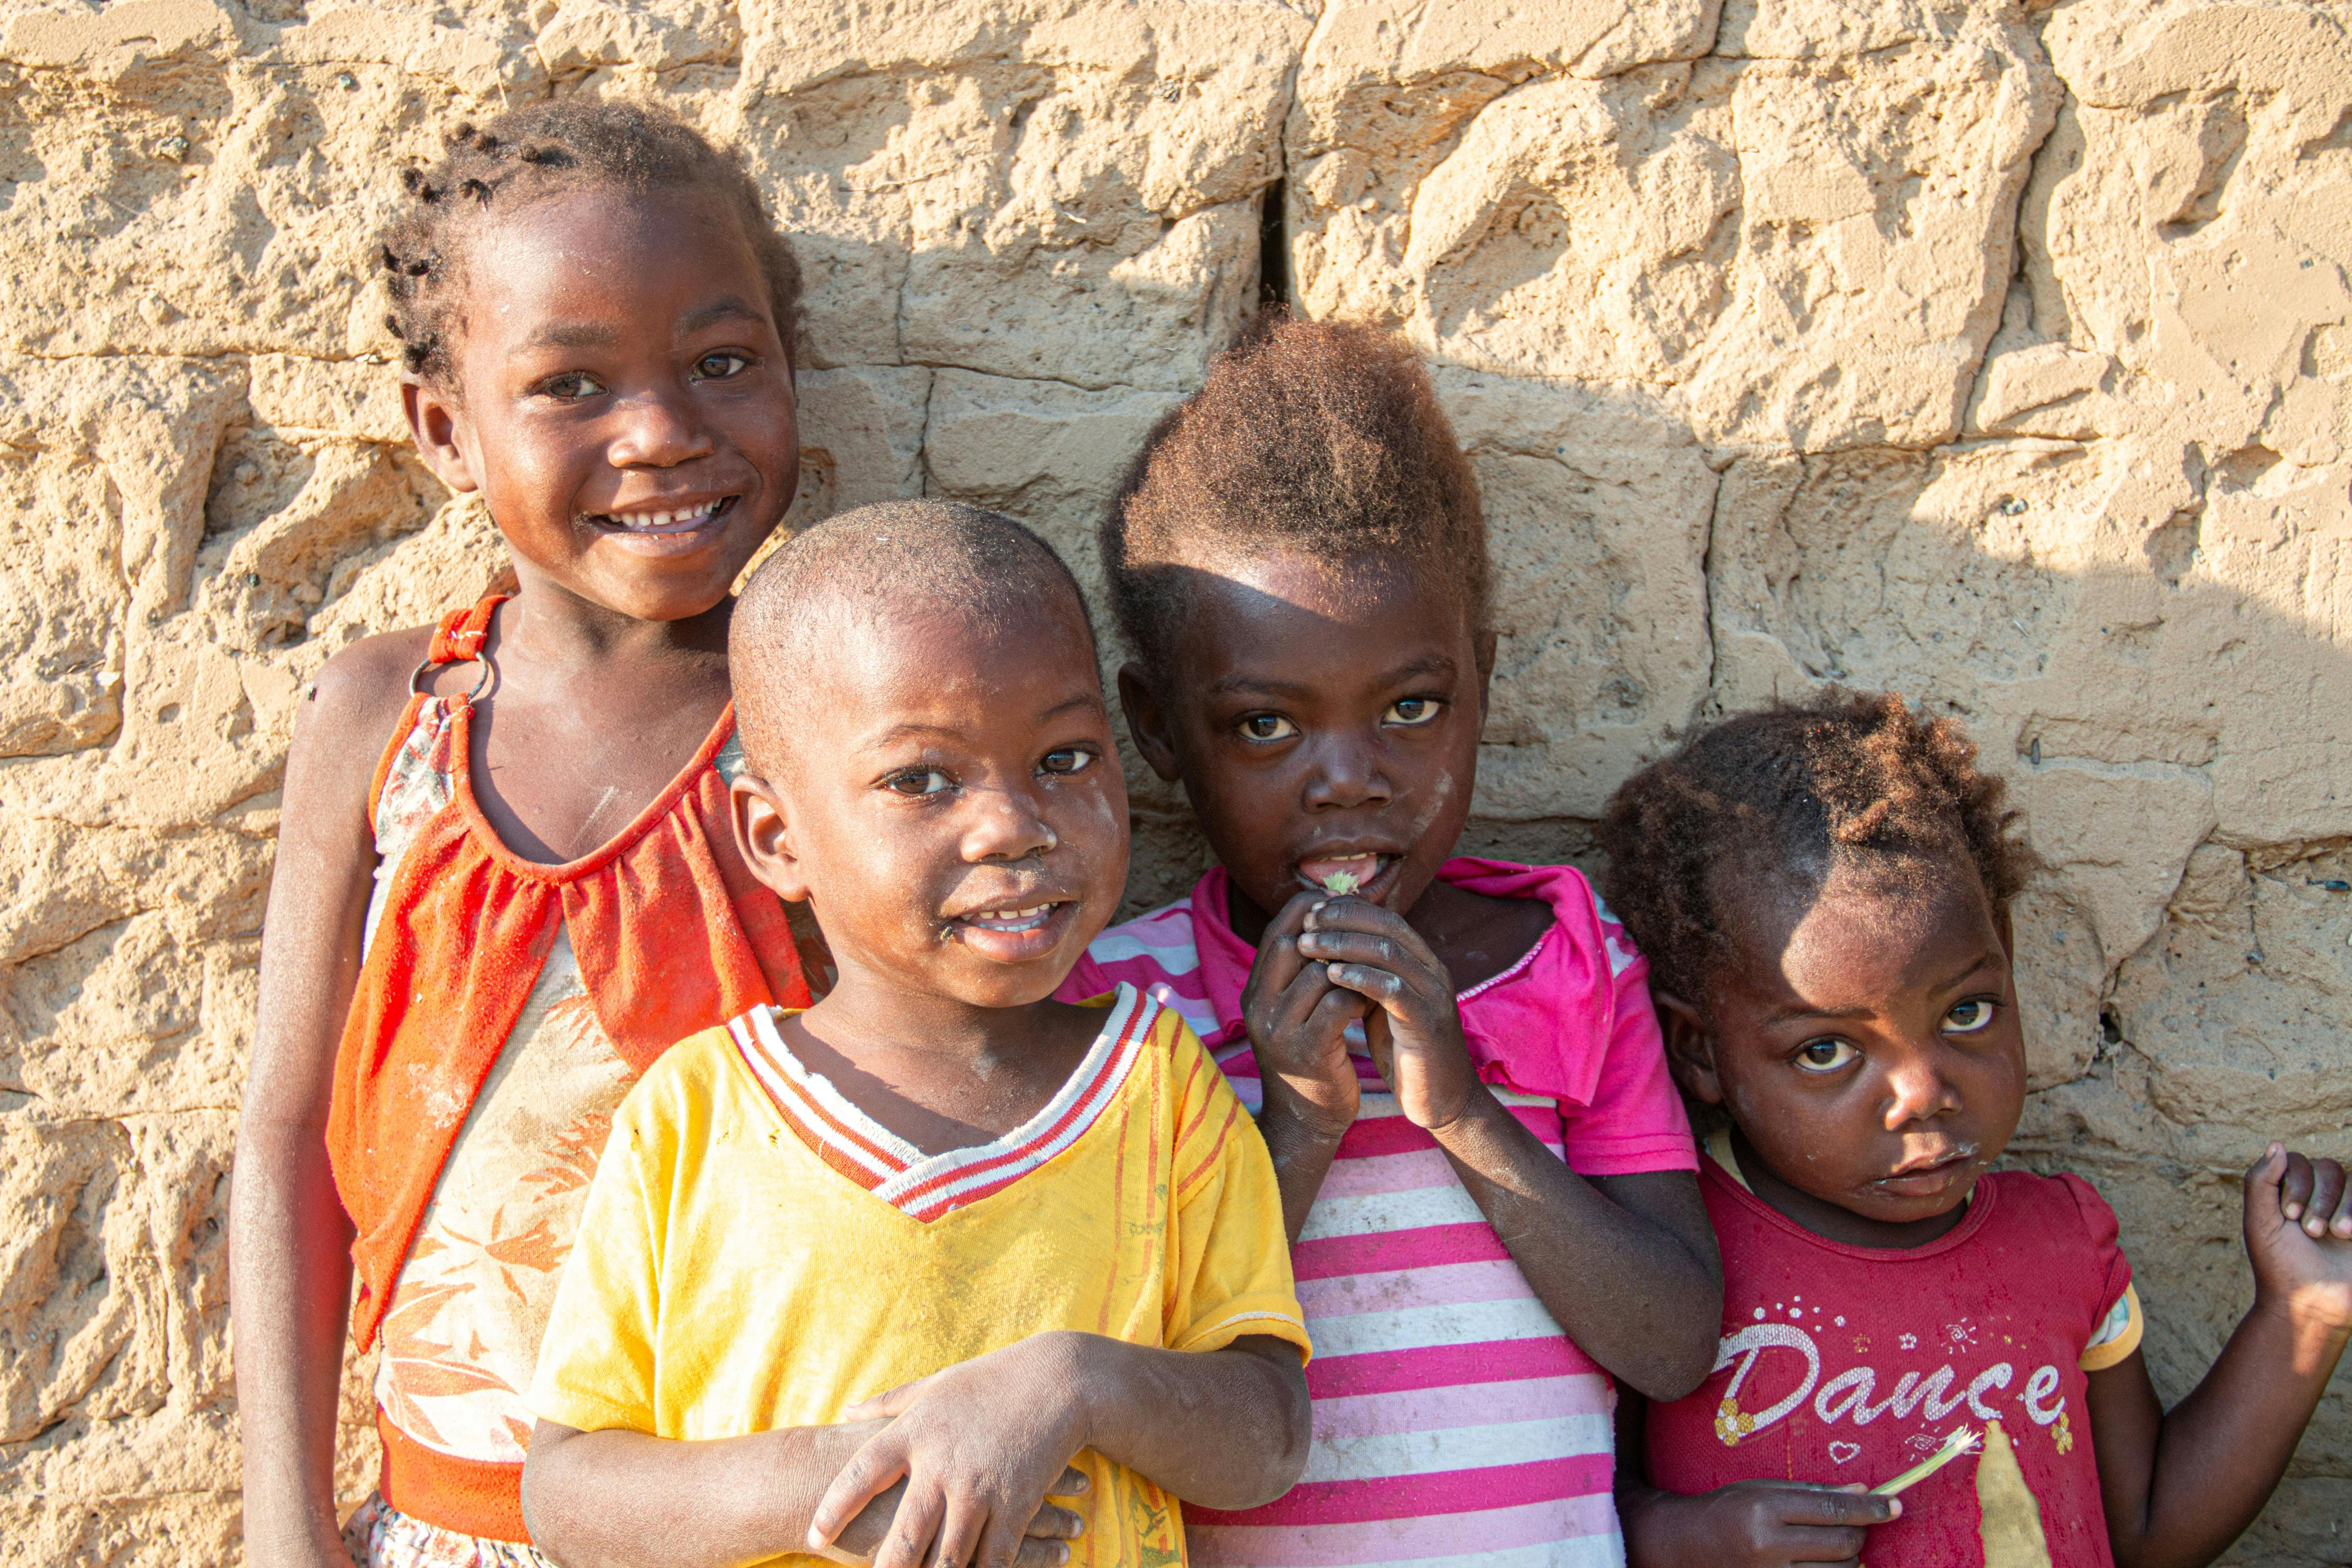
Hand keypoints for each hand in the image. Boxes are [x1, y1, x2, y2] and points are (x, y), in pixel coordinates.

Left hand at [810, 1336, 1093, 1567]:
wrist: (1059, 1380)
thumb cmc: (990, 1380)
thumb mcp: (934, 1386)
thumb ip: (887, 1402)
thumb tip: (845, 1410)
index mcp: (915, 1433)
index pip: (862, 1475)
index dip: (834, 1508)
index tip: (815, 1536)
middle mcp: (942, 1466)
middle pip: (904, 1536)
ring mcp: (980, 1490)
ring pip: (948, 1560)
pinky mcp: (1016, 1506)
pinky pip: (994, 1558)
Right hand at [1241, 890, 1369, 1140]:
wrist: (1304, 1120)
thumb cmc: (1308, 1058)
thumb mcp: (1291, 1012)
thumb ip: (1300, 973)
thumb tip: (1325, 920)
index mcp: (1255, 992)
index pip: (1276, 931)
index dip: (1309, 911)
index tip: (1339, 903)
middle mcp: (1259, 1006)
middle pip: (1294, 944)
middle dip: (1334, 937)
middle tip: (1363, 940)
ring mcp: (1280, 1028)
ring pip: (1319, 972)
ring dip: (1353, 969)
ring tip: (1372, 976)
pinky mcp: (1308, 1048)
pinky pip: (1337, 1003)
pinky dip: (1360, 996)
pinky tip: (1371, 1003)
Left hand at [1296, 896, 1478, 1131]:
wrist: (1442, 1100)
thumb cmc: (1405, 1052)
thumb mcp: (1381, 1006)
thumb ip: (1365, 977)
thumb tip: (1326, 951)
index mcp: (1422, 963)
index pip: (1385, 918)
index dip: (1348, 909)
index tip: (1311, 911)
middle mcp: (1432, 971)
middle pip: (1387, 926)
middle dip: (1343, 919)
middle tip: (1306, 922)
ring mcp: (1434, 995)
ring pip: (1389, 952)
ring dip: (1343, 944)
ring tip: (1308, 944)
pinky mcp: (1427, 1023)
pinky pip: (1393, 990)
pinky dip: (1360, 978)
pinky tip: (1331, 975)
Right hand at [1623, 1481, 1897, 1566]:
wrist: (1683, 1546)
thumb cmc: (1725, 1510)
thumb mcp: (1762, 1490)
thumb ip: (1811, 1492)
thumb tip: (1861, 1493)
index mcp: (1765, 1509)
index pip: (1832, 1510)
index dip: (1870, 1509)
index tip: (1895, 1505)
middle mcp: (1768, 1546)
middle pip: (1841, 1544)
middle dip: (1860, 1533)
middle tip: (1861, 1523)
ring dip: (1849, 1559)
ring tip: (1835, 1545)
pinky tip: (1826, 1563)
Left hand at [2243, 1143, 2351, 1348]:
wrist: (2312, 1305)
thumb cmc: (2280, 1266)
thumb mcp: (2260, 1223)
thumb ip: (2261, 1181)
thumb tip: (2276, 1143)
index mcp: (2290, 1193)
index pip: (2298, 1162)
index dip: (2296, 1183)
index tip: (2289, 1215)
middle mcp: (2319, 1198)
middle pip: (2328, 1168)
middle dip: (2319, 1197)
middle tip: (2311, 1231)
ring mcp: (2345, 1211)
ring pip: (2351, 1180)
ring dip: (2340, 1206)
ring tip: (2334, 1235)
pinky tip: (2347, 1235)